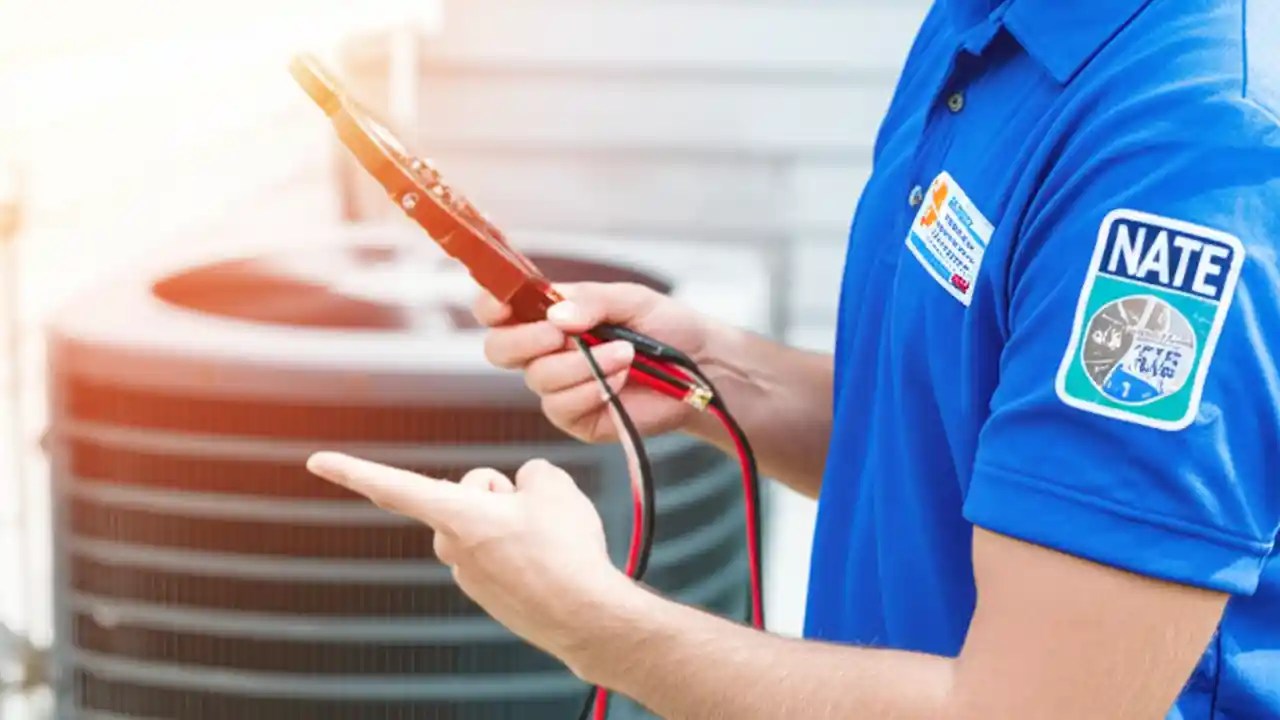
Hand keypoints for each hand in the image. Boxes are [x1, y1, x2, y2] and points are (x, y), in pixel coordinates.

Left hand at [306, 452, 633, 667]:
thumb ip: (530, 472)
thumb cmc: (567, 552)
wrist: (587, 616)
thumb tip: (526, 487)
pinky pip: (500, 552)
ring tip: (548, 543)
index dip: (353, 470)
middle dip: (498, 492)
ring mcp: (468, 573)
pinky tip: (547, 563)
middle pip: (469, 492)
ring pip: (485, 523)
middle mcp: (451, 546)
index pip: (395, 486)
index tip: (316, 461)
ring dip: (512, 522)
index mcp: (457, 515)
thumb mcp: (555, 487)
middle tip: (536, 513)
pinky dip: (520, 551)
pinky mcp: (488, 593)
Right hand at [473, 282, 719, 441]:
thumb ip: (591, 300)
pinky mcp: (576, 419)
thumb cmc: (666, 327)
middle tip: (561, 333)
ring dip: (582, 364)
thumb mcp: (630, 299)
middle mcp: (545, 352)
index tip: (503, 305)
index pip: (497, 310)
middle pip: (499, 349)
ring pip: (538, 379)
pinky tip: (621, 381)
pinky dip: (593, 390)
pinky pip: (562, 407)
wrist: (701, 367)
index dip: (490, 306)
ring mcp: (558, 388)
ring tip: (625, 354)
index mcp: (549, 315)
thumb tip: (555, 315)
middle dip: (527, 339)